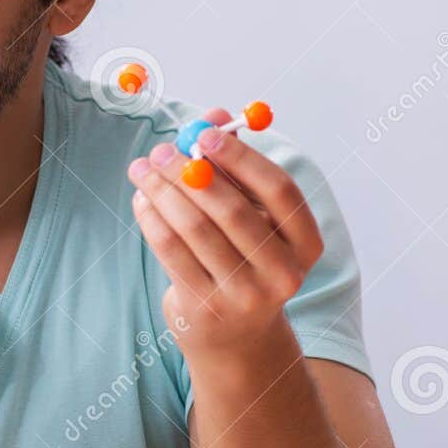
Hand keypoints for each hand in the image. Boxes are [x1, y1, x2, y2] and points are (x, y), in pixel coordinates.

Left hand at [127, 107, 323, 361]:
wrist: (234, 332)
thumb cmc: (243, 256)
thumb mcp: (252, 214)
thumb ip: (237, 166)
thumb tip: (216, 115)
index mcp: (305, 242)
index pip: (279, 190)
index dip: (242, 158)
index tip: (205, 134)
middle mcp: (283, 273)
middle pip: (233, 211)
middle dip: (191, 173)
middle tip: (161, 150)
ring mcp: (244, 296)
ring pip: (196, 231)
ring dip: (163, 193)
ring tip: (142, 169)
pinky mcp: (206, 308)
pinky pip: (172, 253)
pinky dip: (151, 220)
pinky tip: (141, 200)